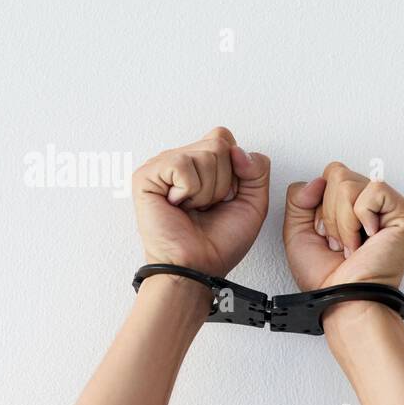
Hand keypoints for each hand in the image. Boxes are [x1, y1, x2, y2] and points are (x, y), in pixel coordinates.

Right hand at [132, 127, 269, 277]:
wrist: (198, 267)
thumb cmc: (218, 242)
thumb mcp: (254, 201)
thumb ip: (257, 169)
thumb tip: (237, 149)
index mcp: (200, 162)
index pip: (224, 137)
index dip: (234, 169)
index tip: (224, 198)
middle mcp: (179, 160)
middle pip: (218, 141)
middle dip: (222, 181)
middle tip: (206, 205)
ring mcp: (161, 166)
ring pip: (204, 154)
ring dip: (206, 190)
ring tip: (193, 208)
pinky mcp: (146, 176)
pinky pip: (182, 165)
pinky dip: (189, 191)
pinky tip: (178, 205)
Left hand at [282, 162, 403, 289]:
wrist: (344, 300)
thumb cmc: (326, 277)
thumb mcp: (297, 231)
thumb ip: (298, 199)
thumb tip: (317, 180)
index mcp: (350, 205)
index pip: (328, 177)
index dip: (319, 206)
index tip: (325, 236)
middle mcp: (371, 204)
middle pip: (337, 174)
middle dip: (329, 213)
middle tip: (340, 243)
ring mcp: (390, 207)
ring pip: (349, 183)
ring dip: (342, 221)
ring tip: (352, 244)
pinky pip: (373, 191)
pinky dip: (361, 217)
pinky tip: (368, 238)